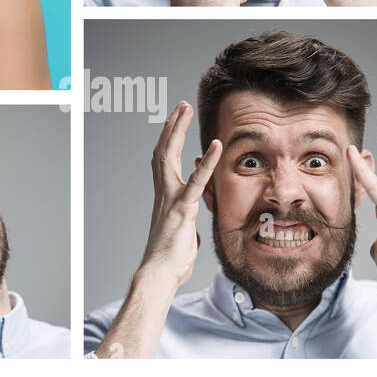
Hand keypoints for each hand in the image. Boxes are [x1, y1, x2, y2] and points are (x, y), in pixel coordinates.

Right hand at [137, 102, 221, 289]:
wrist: (160, 272)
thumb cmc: (171, 256)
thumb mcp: (183, 229)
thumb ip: (188, 215)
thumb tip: (192, 214)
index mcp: (165, 194)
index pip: (164, 158)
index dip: (169, 137)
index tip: (175, 119)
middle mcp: (164, 190)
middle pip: (163, 148)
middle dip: (172, 125)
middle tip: (180, 105)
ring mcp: (171, 197)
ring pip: (171, 156)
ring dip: (179, 131)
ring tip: (186, 111)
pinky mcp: (183, 208)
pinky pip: (196, 181)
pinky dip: (206, 162)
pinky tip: (216, 146)